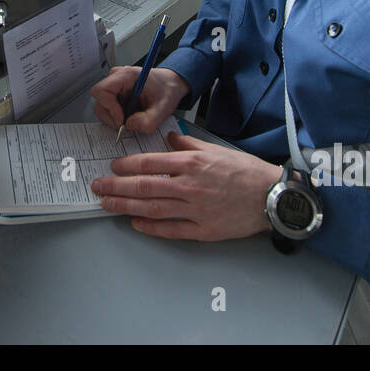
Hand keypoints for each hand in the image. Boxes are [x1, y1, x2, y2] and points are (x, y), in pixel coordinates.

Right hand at [90, 66, 189, 134]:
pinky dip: (118, 117)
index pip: (101, 90)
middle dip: (112, 117)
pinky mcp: (115, 94)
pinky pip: (108, 109)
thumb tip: (129, 125)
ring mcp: (114, 86)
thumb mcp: (164, 108)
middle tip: (128, 122)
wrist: (170, 84)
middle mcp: (116, 78)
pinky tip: (132, 114)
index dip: (109, 108)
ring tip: (133, 117)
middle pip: (100, 102)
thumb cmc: (167, 89)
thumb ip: (148, 121)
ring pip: (102, 107)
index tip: (122, 119)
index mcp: (125, 75)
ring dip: (116, 118)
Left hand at [92, 132, 281, 240]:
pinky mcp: (203, 231)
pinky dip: (151, 228)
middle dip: (116, 188)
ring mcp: (195, 210)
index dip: (127, 166)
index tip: (113, 168)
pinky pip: (171, 230)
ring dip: (126, 208)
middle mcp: (189, 186)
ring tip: (107, 205)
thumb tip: (169, 140)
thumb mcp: (215, 149)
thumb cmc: (245, 171)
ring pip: (152, 209)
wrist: (271, 196)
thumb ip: (188, 144)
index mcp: (191, 164)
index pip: (150, 163)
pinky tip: (136, 224)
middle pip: (144, 187)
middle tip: (98, 188)